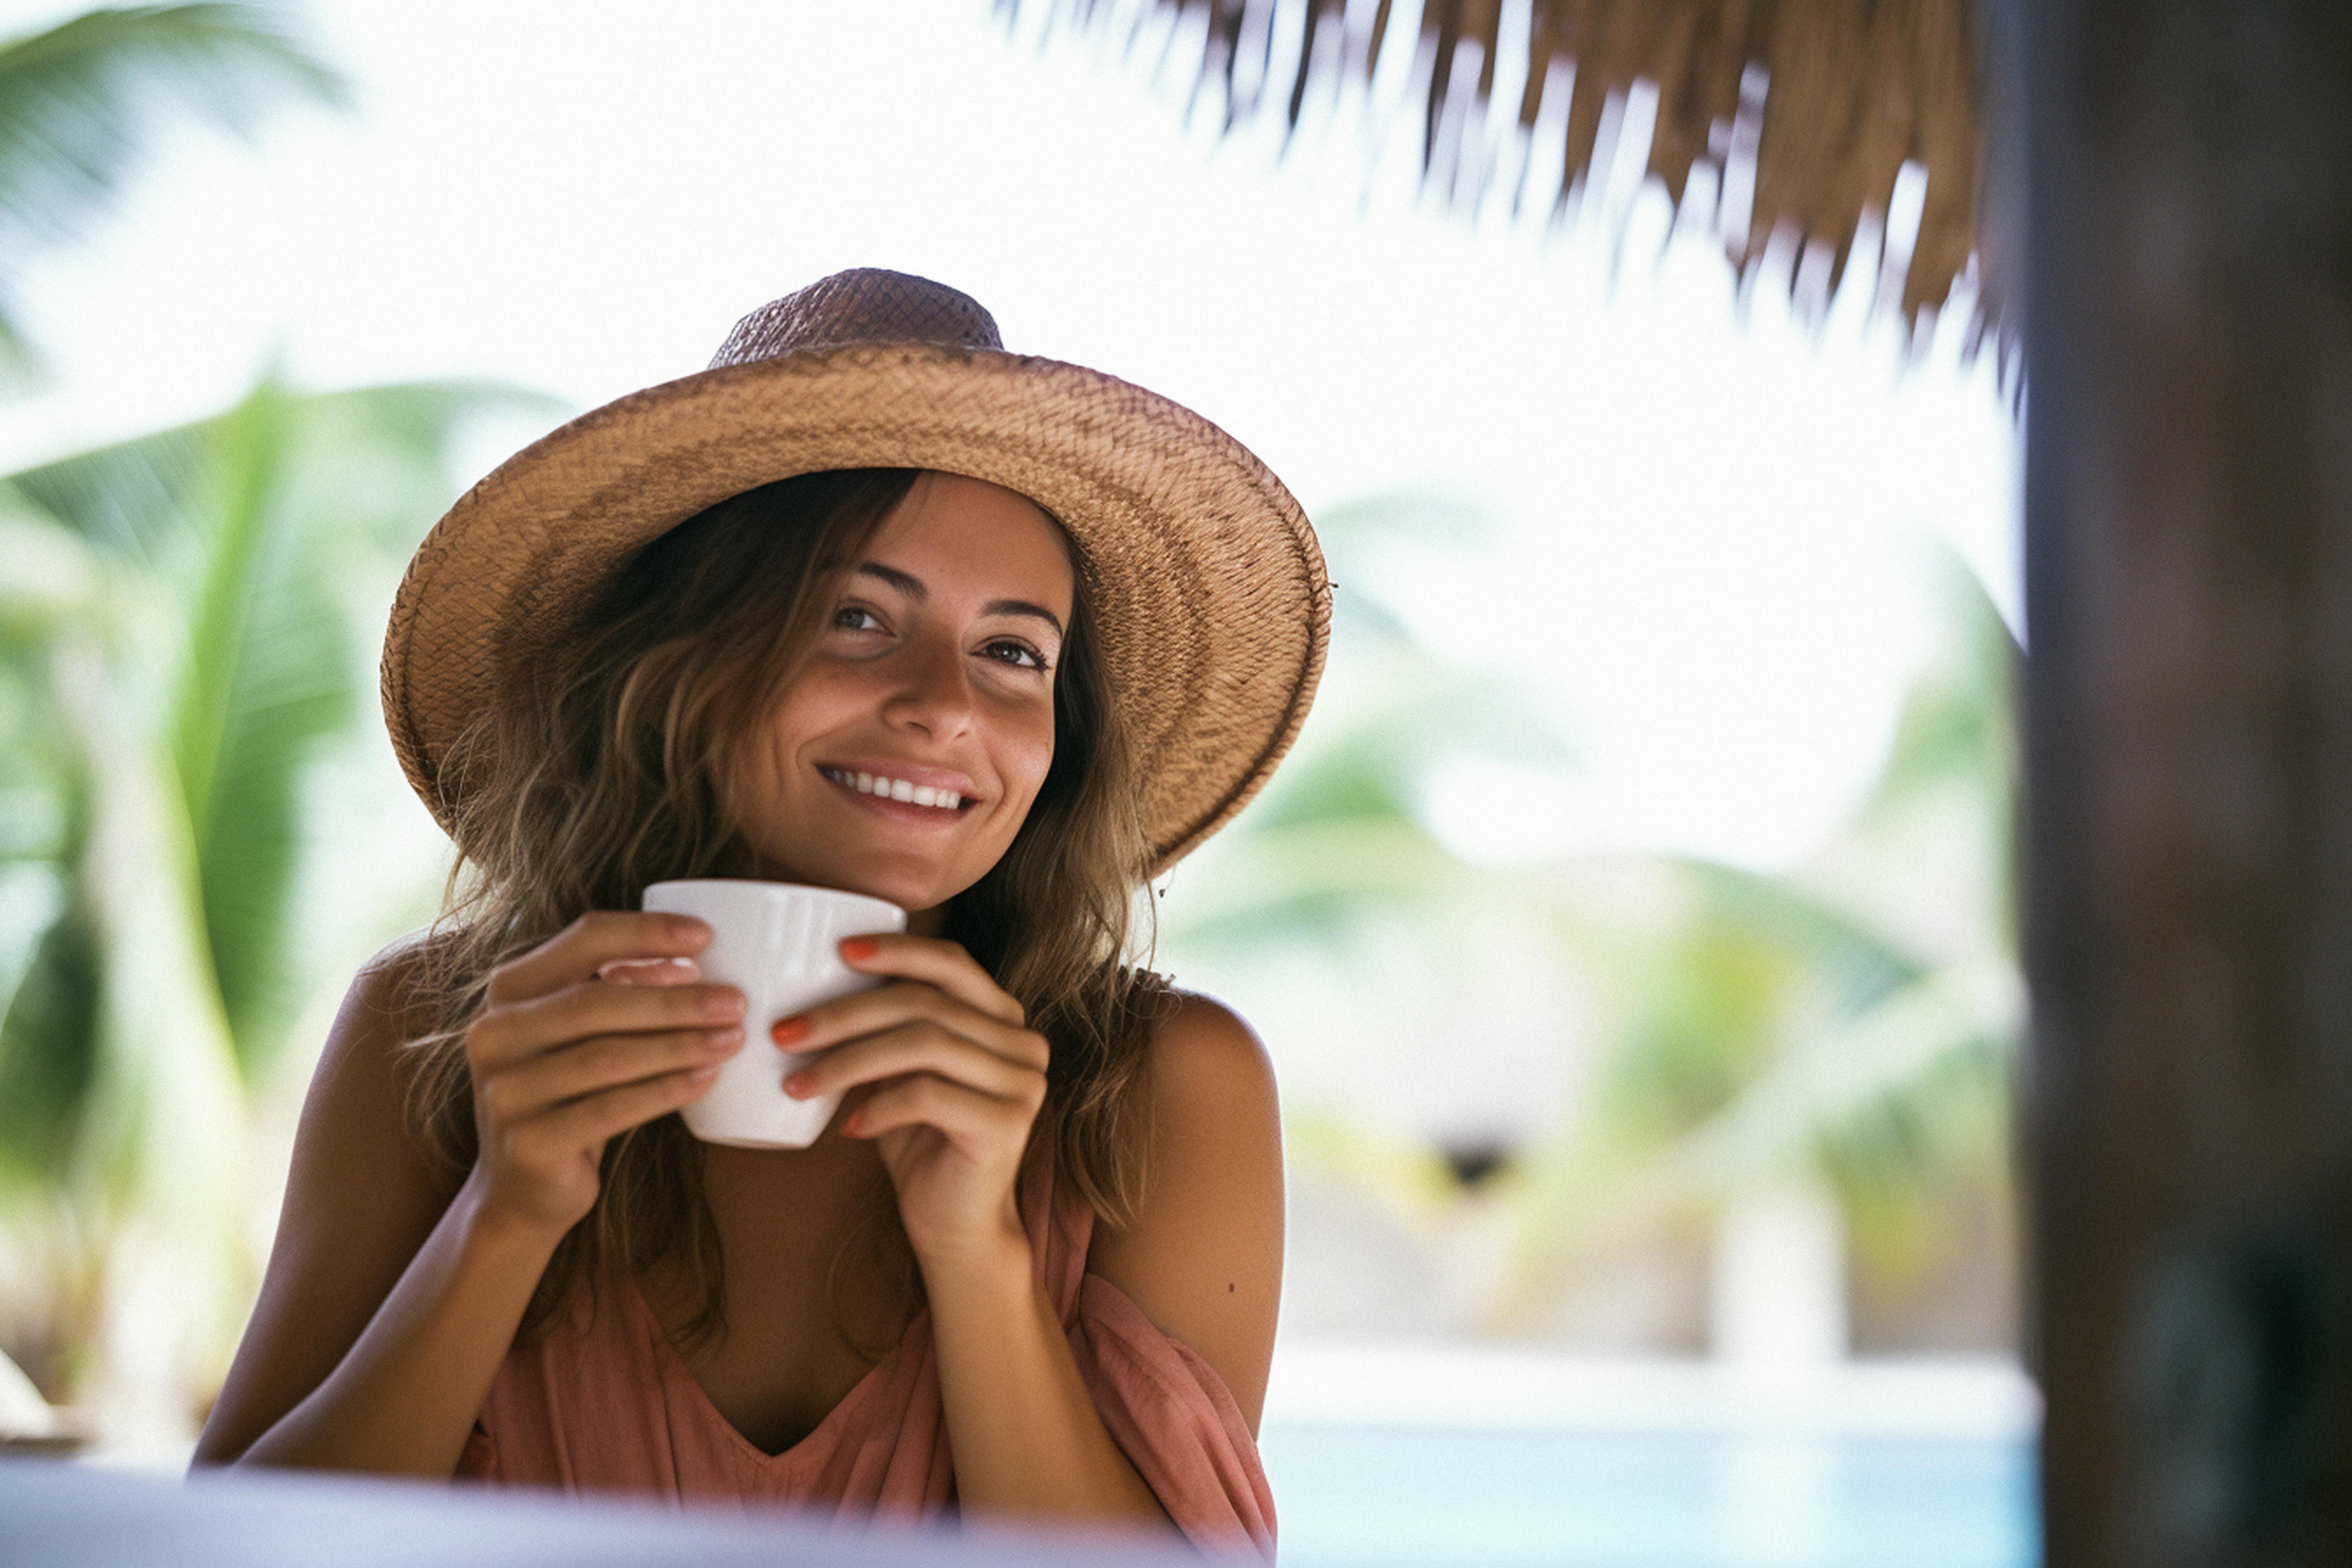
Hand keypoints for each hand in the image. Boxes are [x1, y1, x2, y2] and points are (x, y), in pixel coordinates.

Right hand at [462, 911, 745, 1236]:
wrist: (523, 1189)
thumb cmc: (569, 1097)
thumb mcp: (581, 1037)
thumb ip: (618, 994)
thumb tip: (691, 964)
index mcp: (508, 991)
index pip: (582, 940)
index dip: (646, 933)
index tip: (705, 935)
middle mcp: (494, 1034)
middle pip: (597, 1001)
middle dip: (675, 1000)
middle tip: (734, 1002)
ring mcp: (505, 1091)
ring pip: (608, 1056)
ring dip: (679, 1045)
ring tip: (732, 1038)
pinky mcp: (528, 1142)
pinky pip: (611, 1108)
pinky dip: (665, 1091)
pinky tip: (706, 1079)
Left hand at [775, 935, 1047, 1265]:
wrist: (957, 1226)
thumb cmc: (922, 1144)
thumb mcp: (902, 1074)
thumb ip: (887, 1030)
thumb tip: (817, 986)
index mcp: (1002, 1018)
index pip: (953, 964)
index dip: (898, 951)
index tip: (839, 952)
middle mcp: (1022, 1043)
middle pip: (926, 1004)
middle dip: (847, 1014)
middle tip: (785, 1032)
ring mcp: (1022, 1082)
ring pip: (924, 1044)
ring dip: (849, 1060)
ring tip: (797, 1082)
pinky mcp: (1007, 1123)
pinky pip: (928, 1095)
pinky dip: (878, 1106)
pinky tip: (846, 1127)